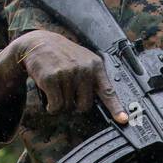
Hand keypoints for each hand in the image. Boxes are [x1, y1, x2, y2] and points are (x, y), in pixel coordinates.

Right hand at [11, 31, 128, 122]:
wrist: (39, 43)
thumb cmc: (64, 56)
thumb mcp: (84, 61)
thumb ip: (94, 78)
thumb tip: (105, 103)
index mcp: (95, 65)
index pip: (108, 91)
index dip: (116, 107)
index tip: (123, 119)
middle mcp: (84, 69)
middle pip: (84, 106)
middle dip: (75, 104)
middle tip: (68, 91)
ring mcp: (67, 73)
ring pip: (67, 107)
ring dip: (60, 103)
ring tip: (57, 86)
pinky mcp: (51, 78)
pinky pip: (55, 106)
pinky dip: (51, 106)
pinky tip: (49, 94)